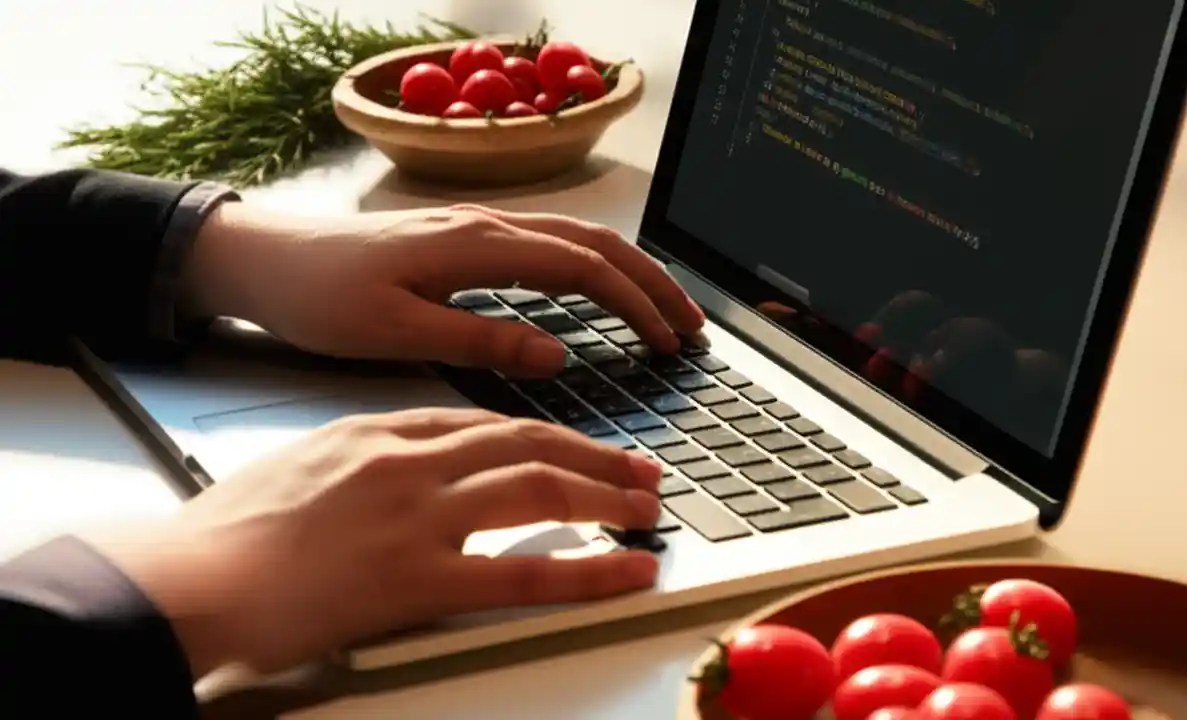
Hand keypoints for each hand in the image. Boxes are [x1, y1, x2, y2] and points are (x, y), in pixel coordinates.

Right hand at [85, 408, 663, 676]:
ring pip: (539, 486)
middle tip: (641, 469)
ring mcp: (418, 516)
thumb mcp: (307, 466)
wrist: (186, 580)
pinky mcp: (418, 578)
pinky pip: (526, 571)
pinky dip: (590, 570)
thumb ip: (370, 459)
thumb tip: (416, 467)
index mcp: (382, 431)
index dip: (550, 433)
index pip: (489, 421)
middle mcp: (410, 461)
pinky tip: (631, 570)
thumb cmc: (231, 532)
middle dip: (596, 454)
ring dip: (606, 494)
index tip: (581, 447)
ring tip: (647, 508)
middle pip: (528, 442)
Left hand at [179, 203, 705, 375]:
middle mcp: (484, 224)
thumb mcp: (394, 331)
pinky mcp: (464, 239)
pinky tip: (599, 296)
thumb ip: (479, 340)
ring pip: (576, 238)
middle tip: (693, 327)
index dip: (636, 305)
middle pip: (596, 242)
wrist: (259, 258)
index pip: (583, 267)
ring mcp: (476, 226)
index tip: (670, 344)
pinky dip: (591, 269)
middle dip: (653, 283)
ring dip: (628, 273)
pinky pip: (548, 244)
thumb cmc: (317, 297)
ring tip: (664, 312)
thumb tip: (559, 353)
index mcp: (474, 245)